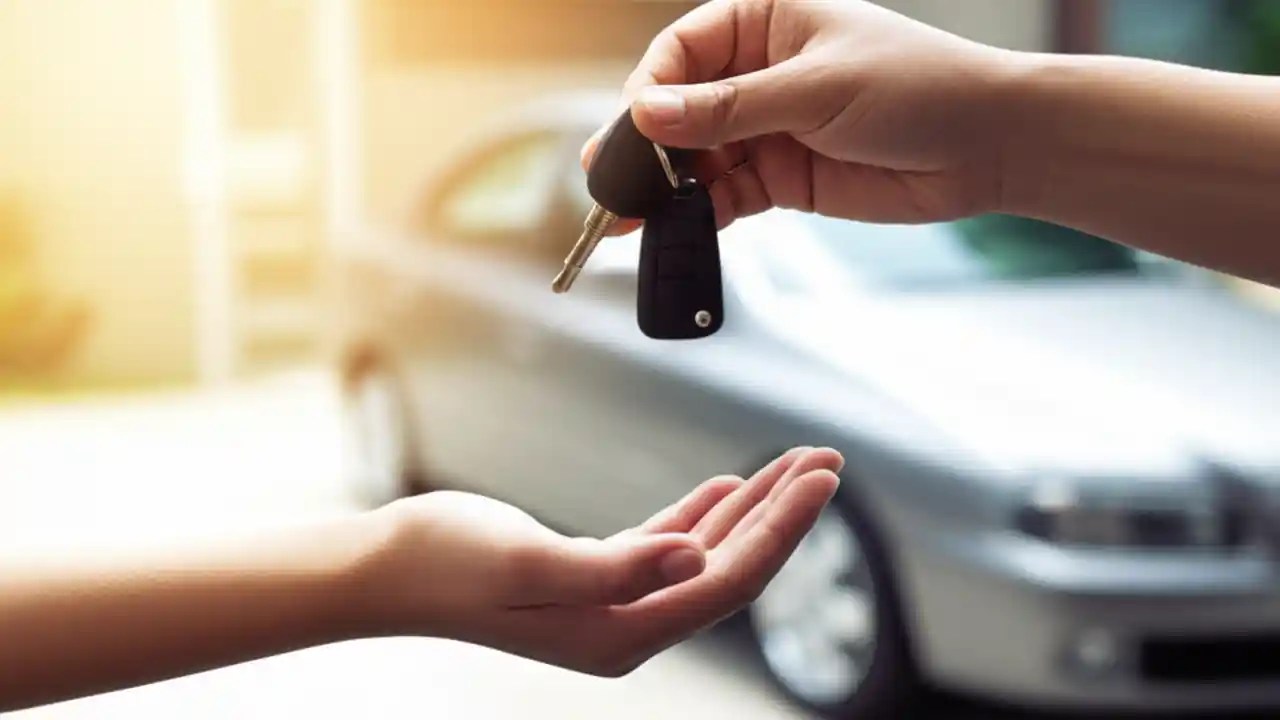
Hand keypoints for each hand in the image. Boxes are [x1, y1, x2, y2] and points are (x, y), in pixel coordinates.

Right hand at [357, 446, 842, 675]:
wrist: (384, 571)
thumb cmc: (444, 566)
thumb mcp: (529, 566)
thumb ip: (617, 567)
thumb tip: (695, 562)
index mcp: (621, 631)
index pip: (729, 580)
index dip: (783, 530)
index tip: (822, 479)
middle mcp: (626, 624)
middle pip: (730, 567)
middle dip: (783, 514)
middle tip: (827, 461)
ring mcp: (610, 602)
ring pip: (704, 553)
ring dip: (751, 509)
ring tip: (794, 467)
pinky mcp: (590, 576)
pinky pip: (664, 545)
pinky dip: (700, 515)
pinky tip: (725, 488)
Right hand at [583, 0, 1018, 232]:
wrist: (986, 146)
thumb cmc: (918, 87)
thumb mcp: (816, 88)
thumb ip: (730, 108)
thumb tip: (650, 114)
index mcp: (765, 19)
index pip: (684, 49)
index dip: (653, 87)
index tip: (638, 126)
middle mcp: (760, 71)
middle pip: (681, 107)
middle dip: (646, 145)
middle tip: (607, 179)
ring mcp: (769, 127)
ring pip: (698, 157)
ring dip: (667, 186)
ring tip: (629, 215)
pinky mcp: (783, 176)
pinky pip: (728, 193)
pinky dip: (703, 212)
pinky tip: (677, 226)